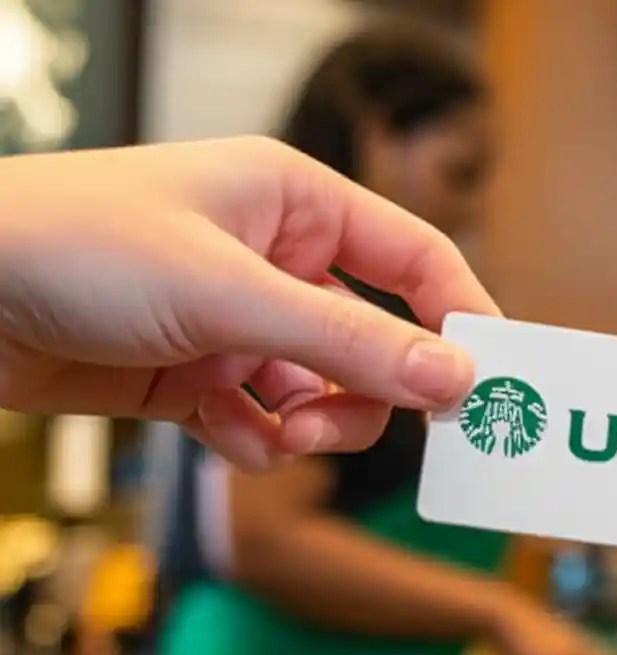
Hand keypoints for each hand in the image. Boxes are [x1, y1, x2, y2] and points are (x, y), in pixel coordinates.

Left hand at [0, 137, 498, 468]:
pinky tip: (226, 435)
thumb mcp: (231, 294)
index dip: (459, 315)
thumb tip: (454, 377)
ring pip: (322, 389)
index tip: (491, 380)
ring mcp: (235, 320)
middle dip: (372, 390)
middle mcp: (273, 258)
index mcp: (296, 203)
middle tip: (369, 426)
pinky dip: (256, 438)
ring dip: (314, 422)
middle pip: (373, 338)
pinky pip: (264, 419)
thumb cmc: (76, 244)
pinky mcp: (196, 374)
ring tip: (281, 435)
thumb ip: (349, 343)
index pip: (414, 258)